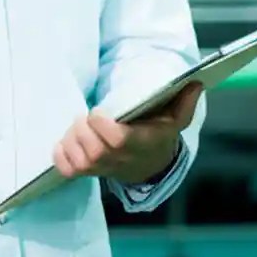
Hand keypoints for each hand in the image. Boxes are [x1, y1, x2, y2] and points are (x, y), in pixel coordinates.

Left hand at [53, 83, 202, 185]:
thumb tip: (195, 83)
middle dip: (83, 129)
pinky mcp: (88, 173)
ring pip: (80, 160)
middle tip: (85, 117)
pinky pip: (68, 170)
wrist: (149, 164)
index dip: (102, 124)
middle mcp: (121, 160)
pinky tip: (66, 142)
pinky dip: (61, 155)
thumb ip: (183, 102)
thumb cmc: (157, 135)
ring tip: (77, 127)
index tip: (99, 111)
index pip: (118, 139)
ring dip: (71, 139)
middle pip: (94, 150)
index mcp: (141, 144)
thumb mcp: (174, 119)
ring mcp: (103, 169)